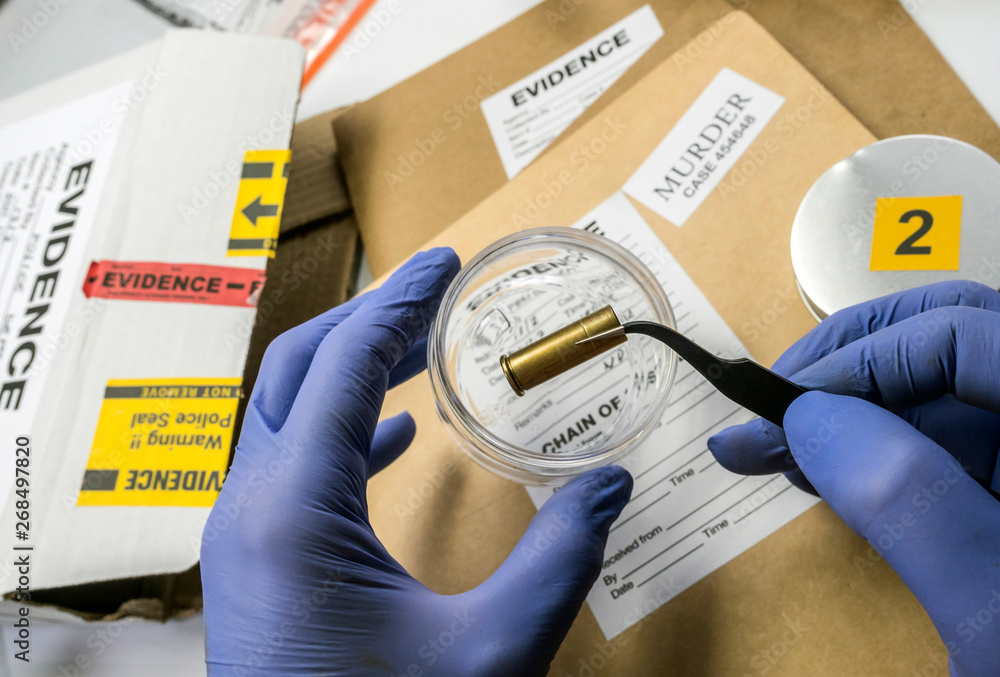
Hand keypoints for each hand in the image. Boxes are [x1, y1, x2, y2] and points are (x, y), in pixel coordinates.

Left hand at [201, 248, 632, 676]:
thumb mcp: (490, 653)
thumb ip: (559, 561)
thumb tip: (612, 486)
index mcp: (292, 511)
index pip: (347, 365)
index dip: (401, 302)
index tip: (445, 262)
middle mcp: (249, 508)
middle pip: (301, 370)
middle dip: (371, 320)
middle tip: (437, 293)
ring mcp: (241, 536)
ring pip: (290, 415)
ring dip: (356, 373)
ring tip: (423, 349)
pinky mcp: (252, 563)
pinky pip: (293, 466)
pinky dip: (346, 434)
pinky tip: (399, 438)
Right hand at [708, 280, 999, 675]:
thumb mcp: (992, 614)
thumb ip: (910, 506)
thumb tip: (814, 421)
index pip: (961, 334)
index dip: (860, 359)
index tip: (784, 411)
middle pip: (945, 334)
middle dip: (843, 364)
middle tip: (772, 404)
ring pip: (933, 386)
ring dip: (844, 407)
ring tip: (774, 445)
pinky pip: (937, 436)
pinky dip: (866, 444)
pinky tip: (818, 466)